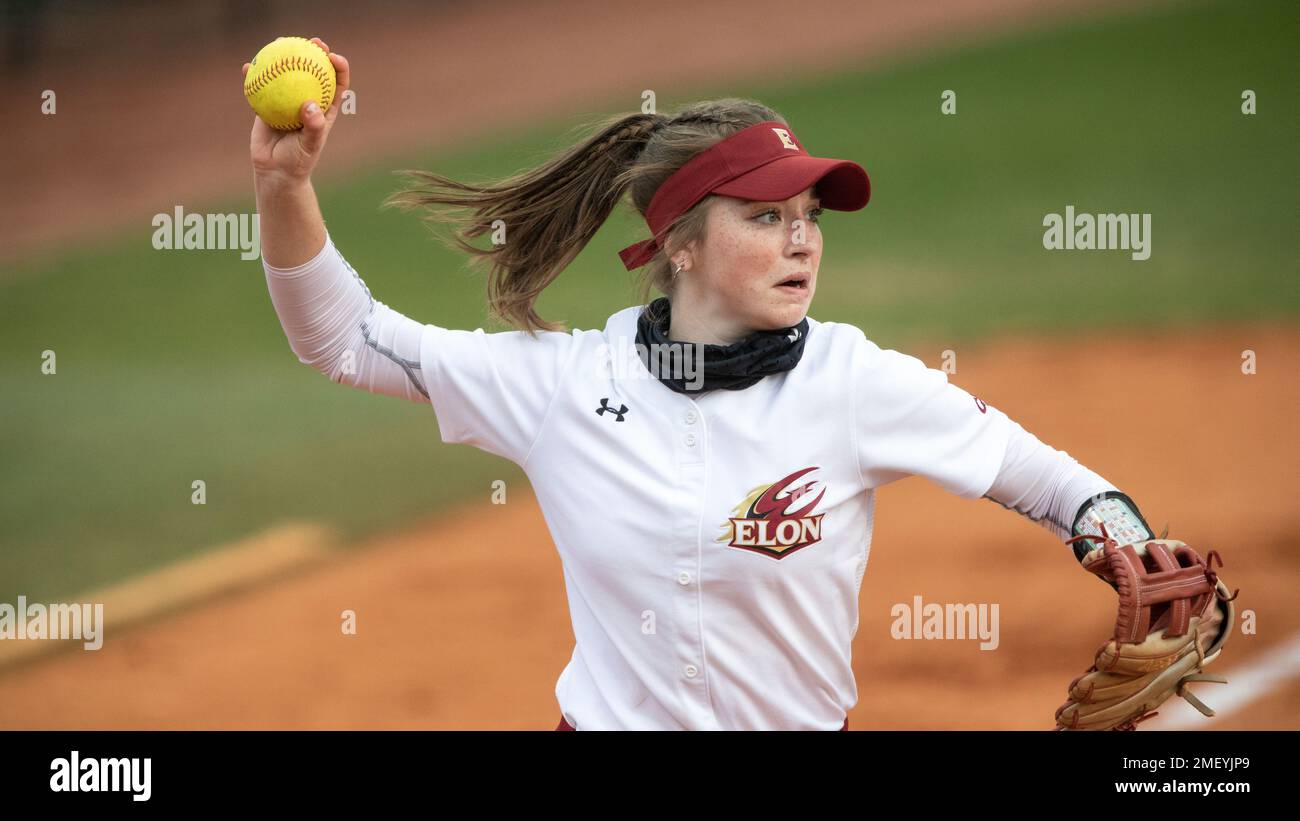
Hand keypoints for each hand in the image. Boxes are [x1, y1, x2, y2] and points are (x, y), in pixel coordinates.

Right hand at [244, 37, 350, 186]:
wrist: (276, 172)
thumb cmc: (298, 161)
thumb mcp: (309, 146)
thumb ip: (313, 127)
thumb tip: (309, 106)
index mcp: (324, 108)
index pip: (337, 83)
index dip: (339, 66)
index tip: (332, 56)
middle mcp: (307, 100)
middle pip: (313, 70)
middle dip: (315, 51)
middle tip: (311, 41)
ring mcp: (286, 100)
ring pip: (286, 73)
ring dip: (283, 55)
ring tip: (279, 42)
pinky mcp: (266, 105)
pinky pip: (259, 86)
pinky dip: (253, 75)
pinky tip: (246, 67)